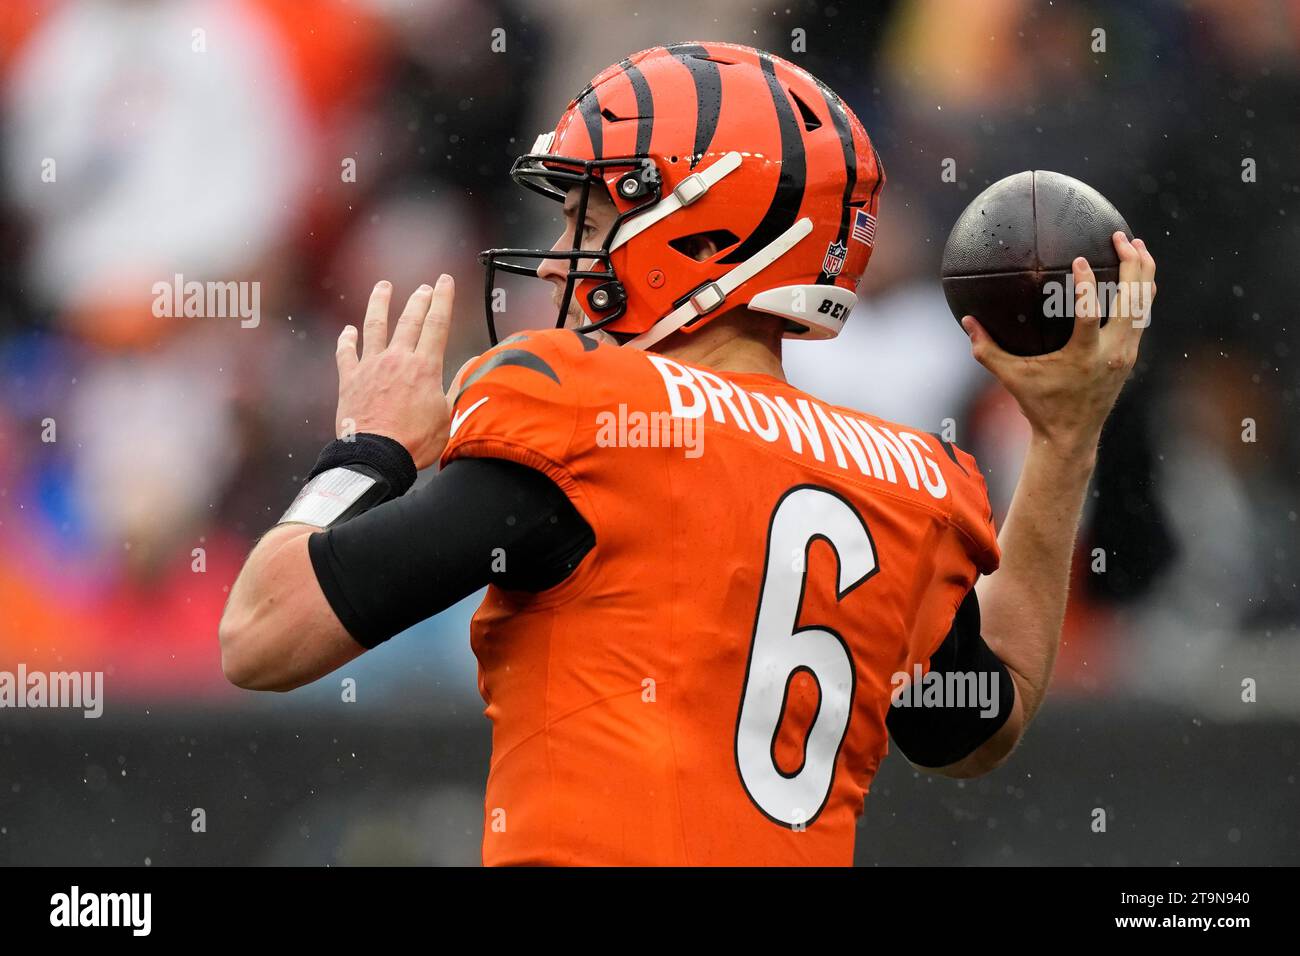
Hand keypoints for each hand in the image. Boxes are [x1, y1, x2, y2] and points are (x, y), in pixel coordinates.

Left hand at [335, 276, 455, 469]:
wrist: (376, 456)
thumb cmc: (416, 442)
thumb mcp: (448, 416)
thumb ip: (457, 386)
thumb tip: (472, 364)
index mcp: (424, 367)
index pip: (437, 324)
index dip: (443, 299)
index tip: (445, 281)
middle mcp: (397, 359)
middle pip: (409, 320)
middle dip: (419, 300)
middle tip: (424, 287)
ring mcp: (370, 367)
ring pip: (374, 326)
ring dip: (379, 304)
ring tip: (383, 287)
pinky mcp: (349, 380)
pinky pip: (345, 353)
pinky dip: (346, 340)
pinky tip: (348, 330)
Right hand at [960, 231, 1155, 460]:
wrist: (1071, 436)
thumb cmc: (1038, 405)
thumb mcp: (1010, 378)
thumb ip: (987, 350)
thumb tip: (966, 321)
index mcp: (1083, 356)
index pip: (1089, 314)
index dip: (1086, 286)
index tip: (1078, 259)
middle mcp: (1112, 352)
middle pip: (1133, 301)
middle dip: (1132, 265)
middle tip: (1121, 237)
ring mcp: (1126, 353)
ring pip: (1144, 304)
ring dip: (1143, 272)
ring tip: (1136, 245)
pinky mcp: (1131, 354)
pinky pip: (1142, 314)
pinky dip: (1142, 291)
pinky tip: (1137, 273)